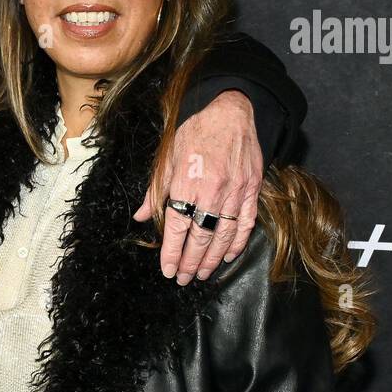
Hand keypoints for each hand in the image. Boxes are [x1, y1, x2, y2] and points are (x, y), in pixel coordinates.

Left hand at [132, 90, 262, 282]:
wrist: (230, 112)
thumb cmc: (195, 133)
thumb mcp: (167, 158)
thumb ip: (154, 191)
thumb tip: (139, 217)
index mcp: (185, 183)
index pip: (176, 227)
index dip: (171, 252)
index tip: (167, 269)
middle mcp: (211, 191)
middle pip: (199, 237)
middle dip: (189, 262)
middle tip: (182, 278)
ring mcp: (234, 192)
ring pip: (223, 235)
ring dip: (212, 258)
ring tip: (201, 274)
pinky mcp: (251, 190)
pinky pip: (246, 223)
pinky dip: (238, 243)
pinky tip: (229, 256)